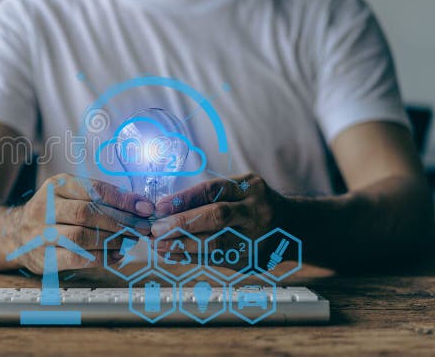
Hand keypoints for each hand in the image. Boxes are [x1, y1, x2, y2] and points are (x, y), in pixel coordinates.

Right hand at [6, 173, 152, 273]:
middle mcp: (46, 207)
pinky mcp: (44, 257)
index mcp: (57, 185)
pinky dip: (101, 258)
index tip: (145, 208)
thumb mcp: (69, 193)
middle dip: (121, 221)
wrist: (15, 234)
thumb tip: (139, 205)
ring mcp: (42, 233)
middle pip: (88, 213)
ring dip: (112, 240)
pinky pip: (77, 259)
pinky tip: (115, 255)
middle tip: (142, 228)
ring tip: (130, 241)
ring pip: (82, 236)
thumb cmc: (54, 212)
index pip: (94, 190)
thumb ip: (99, 196)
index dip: (123, 199)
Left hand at [151, 173, 286, 257]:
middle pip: (217, 216)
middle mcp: (256, 211)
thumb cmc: (251, 204)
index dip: (184, 198)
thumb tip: (164, 209)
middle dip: (182, 224)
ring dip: (183, 245)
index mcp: (250, 187)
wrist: (291, 227)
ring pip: (217, 244)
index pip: (213, 190)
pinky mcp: (253, 261)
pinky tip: (174, 254)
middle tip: (157, 230)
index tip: (160, 207)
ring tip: (159, 245)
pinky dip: (192, 257)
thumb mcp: (237, 189)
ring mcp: (258, 238)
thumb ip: (206, 197)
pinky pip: (217, 261)